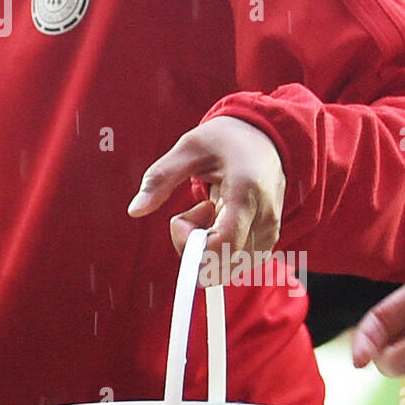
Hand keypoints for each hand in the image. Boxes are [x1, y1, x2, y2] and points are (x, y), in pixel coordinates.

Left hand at [127, 115, 285, 278]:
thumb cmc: (225, 140)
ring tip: (210, 210)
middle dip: (194, 247)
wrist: (264, 136)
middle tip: (194, 212)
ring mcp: (270, 231)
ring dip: (207, 248)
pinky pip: (237, 263)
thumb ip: (160, 179)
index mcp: (245, 193)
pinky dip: (219, 250)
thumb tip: (134, 211)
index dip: (192, 246)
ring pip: (228, 267)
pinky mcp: (268, 240)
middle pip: (221, 262)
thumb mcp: (188, 148)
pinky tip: (219, 220)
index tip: (178, 220)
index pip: (222, 244)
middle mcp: (264, 218)